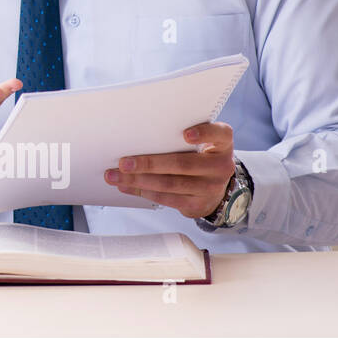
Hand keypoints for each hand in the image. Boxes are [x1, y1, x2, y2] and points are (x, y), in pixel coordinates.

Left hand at [104, 122, 235, 219]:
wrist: (215, 189)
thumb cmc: (199, 156)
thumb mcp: (202, 143)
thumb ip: (180, 135)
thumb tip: (139, 132)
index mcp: (222, 144)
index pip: (220, 134)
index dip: (204, 133)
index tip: (185, 135)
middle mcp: (220, 166)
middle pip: (181, 164)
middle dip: (148, 163)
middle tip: (124, 162)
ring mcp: (210, 188)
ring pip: (169, 184)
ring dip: (138, 180)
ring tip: (115, 175)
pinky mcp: (197, 205)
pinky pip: (166, 199)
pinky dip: (142, 191)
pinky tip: (126, 185)